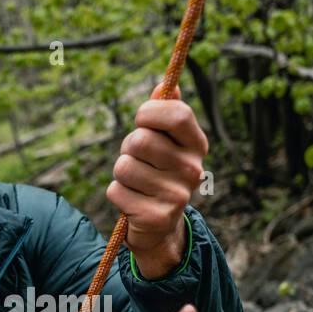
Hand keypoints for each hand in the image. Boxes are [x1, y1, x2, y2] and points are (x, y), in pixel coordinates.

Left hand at [106, 84, 208, 278]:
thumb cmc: (157, 172)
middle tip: (139, 161)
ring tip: (136, 182)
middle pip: (140, 140)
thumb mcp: (165, 142)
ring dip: (121, 173)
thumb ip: (164, 112)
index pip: (176, 113)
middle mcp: (192, 170)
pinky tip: (133, 201)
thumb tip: (164, 86)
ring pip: (123, 166)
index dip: (150, 112)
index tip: (143, 121)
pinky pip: (115, 190)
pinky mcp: (155, 217)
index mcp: (197, 146)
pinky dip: (117, 194)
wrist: (161, 226)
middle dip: (128, 148)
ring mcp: (176, 195)